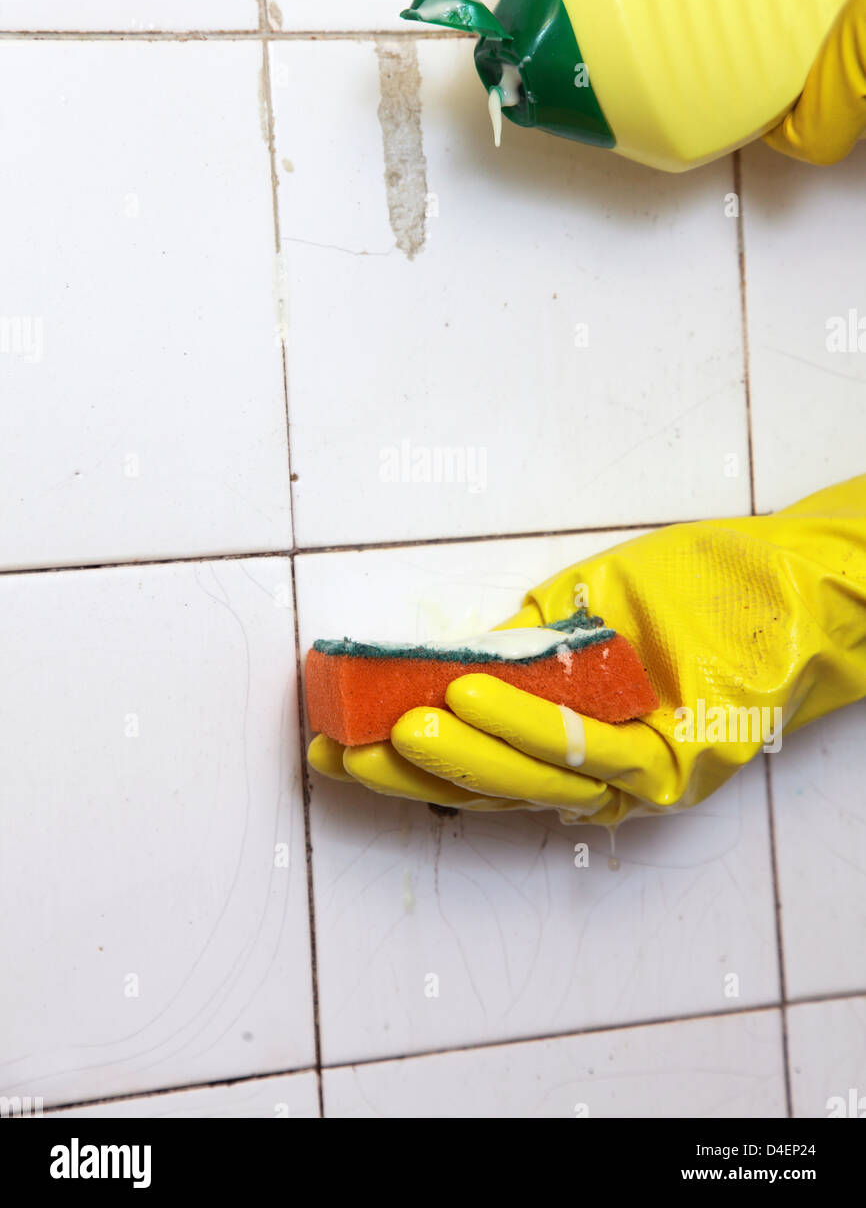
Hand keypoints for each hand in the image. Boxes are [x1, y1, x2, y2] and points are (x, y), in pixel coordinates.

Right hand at [308, 477, 865, 823]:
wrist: (788, 583)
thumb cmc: (688, 594)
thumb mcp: (582, 612)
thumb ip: (519, 650)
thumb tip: (443, 664)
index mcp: (569, 739)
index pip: (472, 766)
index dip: (398, 763)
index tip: (331, 743)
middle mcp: (599, 773)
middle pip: (491, 790)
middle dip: (410, 772)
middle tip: (344, 748)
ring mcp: (638, 776)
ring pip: (534, 783)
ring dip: (459, 755)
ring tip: (398, 725)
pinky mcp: (677, 763)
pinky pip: (591, 754)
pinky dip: (526, 728)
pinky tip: (469, 699)